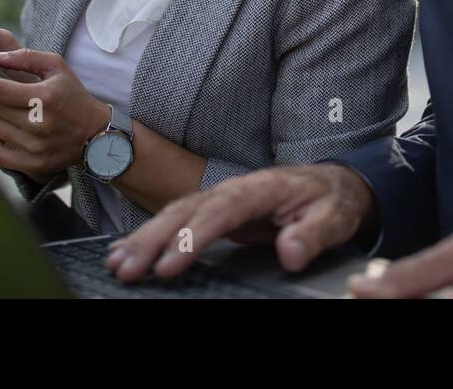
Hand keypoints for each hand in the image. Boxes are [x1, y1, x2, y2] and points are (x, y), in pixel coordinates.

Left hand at [0, 48, 109, 180]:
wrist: (96, 135)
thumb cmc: (73, 96)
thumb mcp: (56, 67)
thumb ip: (25, 57)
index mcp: (44, 97)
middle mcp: (39, 124)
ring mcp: (35, 147)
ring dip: (0, 119)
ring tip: (17, 115)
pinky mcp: (33, 164)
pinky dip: (0, 142)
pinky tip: (14, 134)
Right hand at [105, 164, 374, 280]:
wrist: (332, 183)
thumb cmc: (331, 200)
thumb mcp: (334, 217)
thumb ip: (313, 234)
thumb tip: (290, 252)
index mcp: (261, 188)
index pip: (220, 211)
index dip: (192, 238)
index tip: (170, 265)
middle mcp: (234, 189)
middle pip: (187, 211)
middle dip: (154, 239)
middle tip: (129, 268)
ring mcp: (221, 197)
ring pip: (175, 214)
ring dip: (144, 238)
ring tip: (118, 264)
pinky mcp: (214, 209)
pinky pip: (176, 220)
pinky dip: (148, 235)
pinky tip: (124, 251)